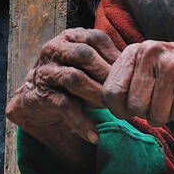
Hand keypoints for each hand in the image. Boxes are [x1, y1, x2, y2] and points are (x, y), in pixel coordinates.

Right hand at [6, 28, 122, 145]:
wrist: (33, 98)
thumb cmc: (68, 79)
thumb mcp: (87, 66)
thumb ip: (107, 64)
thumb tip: (140, 73)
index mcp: (70, 38)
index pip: (96, 39)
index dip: (115, 55)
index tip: (132, 74)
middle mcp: (55, 49)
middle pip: (85, 55)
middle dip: (107, 74)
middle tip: (125, 93)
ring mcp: (46, 71)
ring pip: (75, 78)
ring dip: (97, 95)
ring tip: (114, 111)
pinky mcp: (41, 94)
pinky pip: (64, 106)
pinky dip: (81, 121)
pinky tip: (94, 135)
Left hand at [102, 40, 173, 127]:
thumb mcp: (148, 70)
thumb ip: (126, 84)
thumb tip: (112, 110)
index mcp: (134, 51)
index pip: (111, 92)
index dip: (120, 110)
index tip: (134, 110)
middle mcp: (149, 52)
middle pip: (133, 107)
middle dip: (148, 114)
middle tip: (162, 102)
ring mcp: (170, 62)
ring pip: (155, 114)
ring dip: (167, 115)